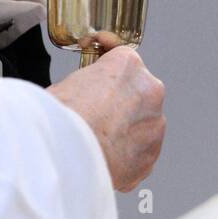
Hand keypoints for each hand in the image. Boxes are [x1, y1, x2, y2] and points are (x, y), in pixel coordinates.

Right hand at [49, 46, 165, 192]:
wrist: (67, 157)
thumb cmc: (62, 118)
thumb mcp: (64, 84)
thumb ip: (88, 84)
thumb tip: (85, 96)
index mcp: (127, 64)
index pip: (123, 61)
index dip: (108, 74)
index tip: (101, 82)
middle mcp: (149, 89)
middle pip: (137, 92)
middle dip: (121, 103)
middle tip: (98, 117)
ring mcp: (155, 123)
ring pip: (143, 123)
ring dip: (126, 130)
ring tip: (100, 141)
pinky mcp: (152, 153)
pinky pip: (141, 151)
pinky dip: (127, 154)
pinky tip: (106, 157)